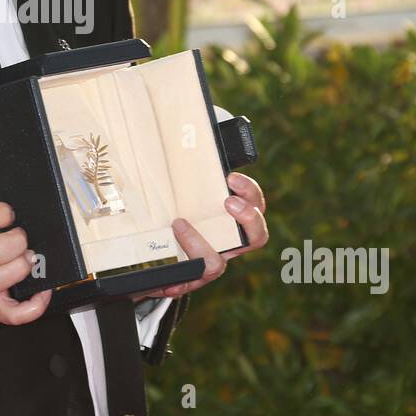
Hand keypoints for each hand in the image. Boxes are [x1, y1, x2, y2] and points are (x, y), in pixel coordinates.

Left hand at [132, 170, 269, 300]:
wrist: (158, 257)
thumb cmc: (177, 216)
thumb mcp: (183, 192)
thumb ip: (187, 174)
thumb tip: (177, 135)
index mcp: (233, 219)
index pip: (255, 204)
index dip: (250, 192)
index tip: (231, 177)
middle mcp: (228, 244)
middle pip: (256, 236)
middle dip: (247, 217)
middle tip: (228, 201)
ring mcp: (210, 263)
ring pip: (217, 264)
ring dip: (198, 244)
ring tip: (179, 224)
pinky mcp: (190, 280)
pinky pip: (187, 281)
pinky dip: (177, 276)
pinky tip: (166, 270)